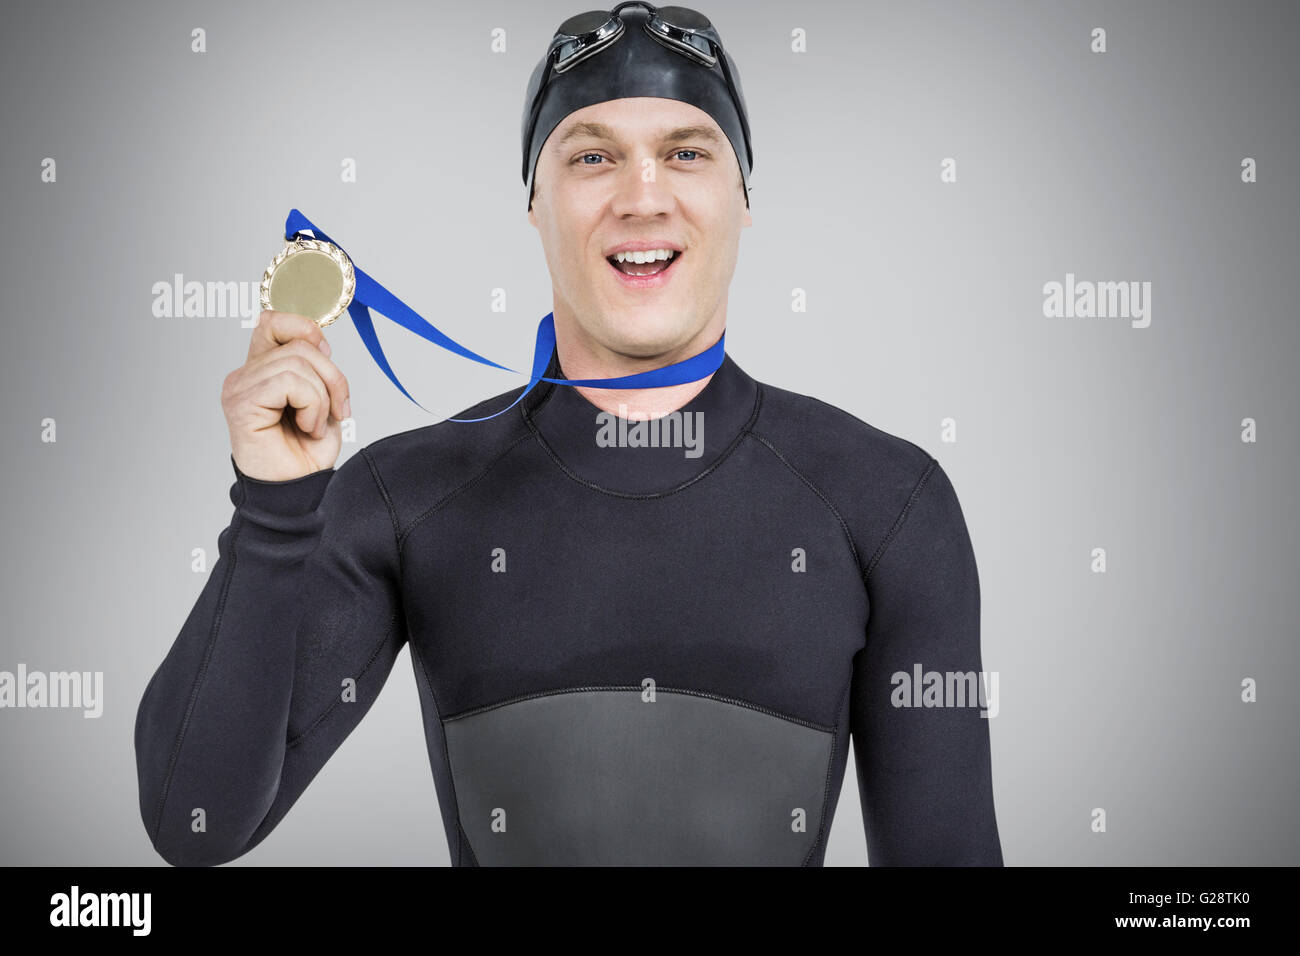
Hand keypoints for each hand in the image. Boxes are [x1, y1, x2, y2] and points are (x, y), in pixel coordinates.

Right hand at [222, 310, 350, 480]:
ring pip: (298, 363)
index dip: (304, 328)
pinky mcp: (241, 403)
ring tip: (314, 424)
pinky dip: (311, 406)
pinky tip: (305, 427)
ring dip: (322, 398)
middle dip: (332, 376)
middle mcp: (245, 374)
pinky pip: (289, 383)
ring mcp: (239, 388)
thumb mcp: (322, 398)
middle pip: (299, 344)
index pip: (273, 320)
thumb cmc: (306, 450)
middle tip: (336, 410)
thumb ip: (316, 366)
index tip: (326, 354)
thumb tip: (319, 340)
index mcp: (262, 368)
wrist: (298, 488)